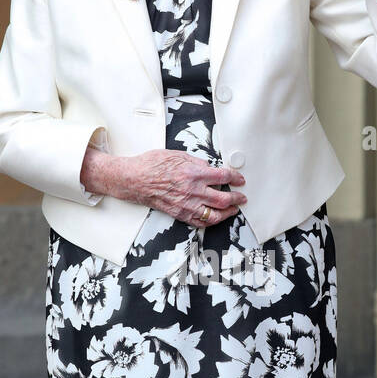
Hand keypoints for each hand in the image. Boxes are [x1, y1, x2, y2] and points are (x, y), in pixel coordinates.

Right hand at [81, 147, 246, 226]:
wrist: (134, 179)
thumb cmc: (152, 165)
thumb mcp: (178, 155)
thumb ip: (197, 162)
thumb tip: (210, 167)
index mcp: (194, 173)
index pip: (223, 176)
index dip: (236, 178)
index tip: (240, 180)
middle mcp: (192, 191)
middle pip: (224, 198)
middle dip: (237, 198)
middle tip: (242, 197)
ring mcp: (186, 205)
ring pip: (215, 214)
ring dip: (228, 213)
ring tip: (233, 210)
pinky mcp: (179, 214)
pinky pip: (200, 222)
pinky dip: (211, 221)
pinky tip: (215, 217)